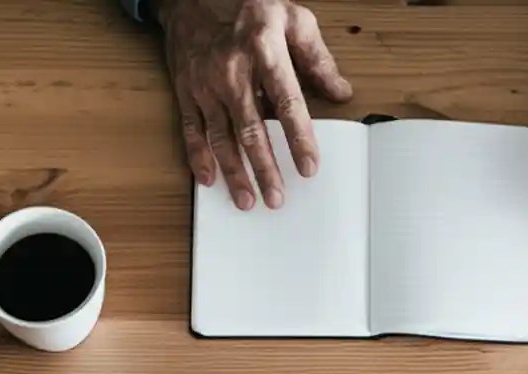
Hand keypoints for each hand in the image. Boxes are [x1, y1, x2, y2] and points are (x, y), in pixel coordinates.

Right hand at [159, 0, 352, 209]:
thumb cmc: (247, 5)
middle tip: (277, 198)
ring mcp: (205, 83)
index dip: (299, 138)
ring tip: (247, 200)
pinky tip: (209, 180)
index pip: (287, 103)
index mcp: (264, 50)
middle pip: (251, 129)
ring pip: (221, 137)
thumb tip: (340, 92)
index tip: (309, 166)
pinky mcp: (186, 90)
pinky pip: (192, 129)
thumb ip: (318, 58)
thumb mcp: (292, 17)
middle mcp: (233, 71)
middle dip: (265, 168)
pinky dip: (199, 157)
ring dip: (234, 173)